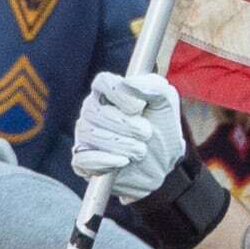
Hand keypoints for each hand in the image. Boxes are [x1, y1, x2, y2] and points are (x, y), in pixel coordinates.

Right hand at [71, 67, 187, 198]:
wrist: (163, 166)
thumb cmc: (161, 130)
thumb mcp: (167, 104)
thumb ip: (154, 87)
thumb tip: (128, 83)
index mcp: (110, 92)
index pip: (103, 82)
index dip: (120, 95)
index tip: (138, 108)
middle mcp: (93, 110)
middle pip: (95, 110)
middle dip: (127, 126)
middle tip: (147, 134)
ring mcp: (86, 134)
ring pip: (90, 133)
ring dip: (122, 144)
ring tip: (141, 150)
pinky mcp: (84, 160)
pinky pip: (83, 158)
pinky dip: (105, 161)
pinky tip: (124, 161)